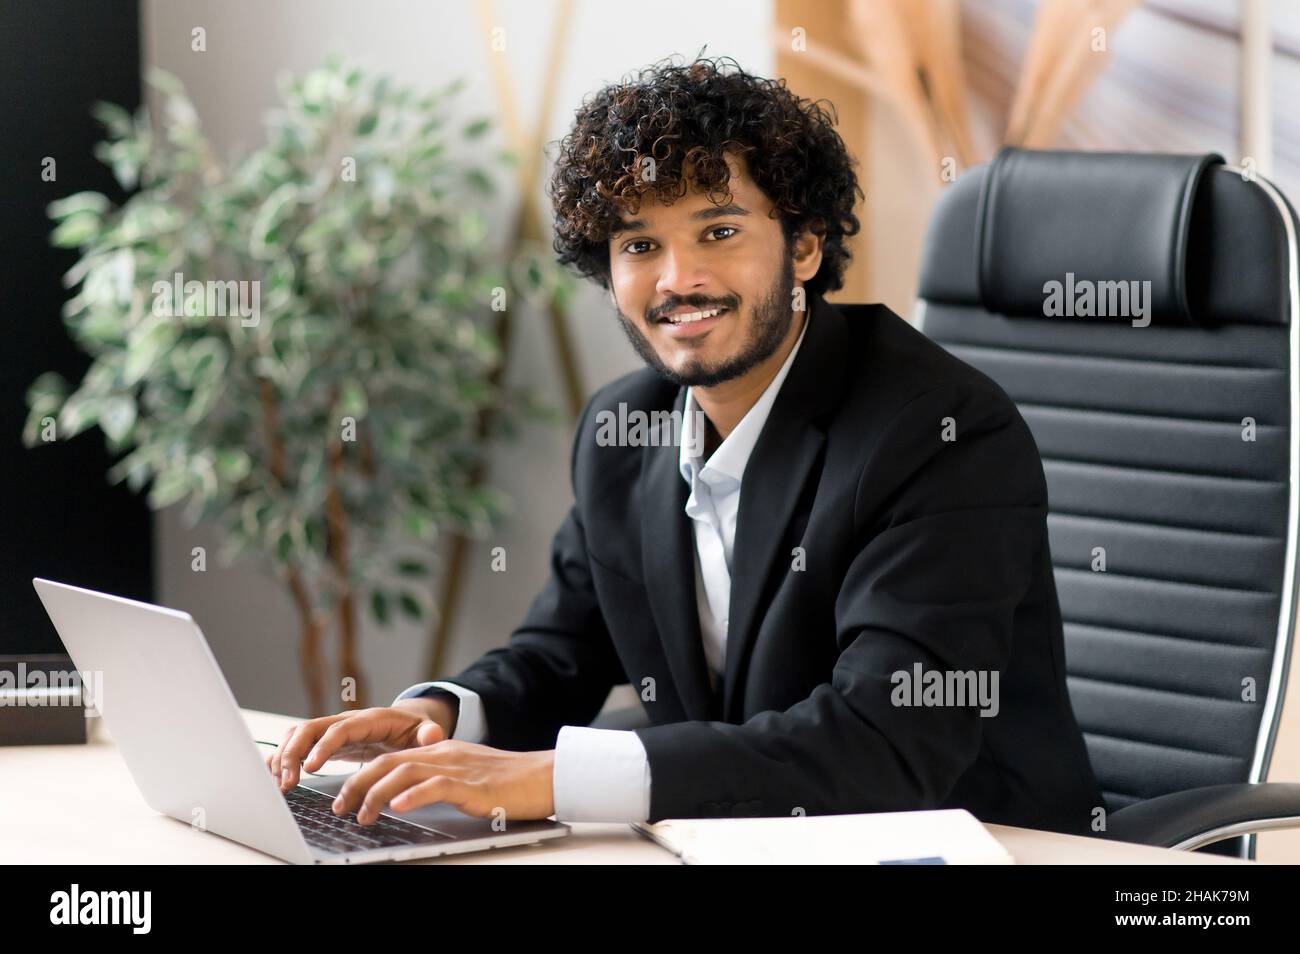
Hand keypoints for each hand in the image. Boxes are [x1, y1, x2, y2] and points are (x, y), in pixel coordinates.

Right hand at [265, 701, 452, 791]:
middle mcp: (345, 721)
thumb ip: (428, 734)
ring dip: (284, 756)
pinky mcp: (324, 741)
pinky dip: (283, 756)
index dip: (324, 746)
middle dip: (294, 753)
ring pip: (299, 734)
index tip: (311, 767)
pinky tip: (274, 774)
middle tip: (287, 782)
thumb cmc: (413, 729)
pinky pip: (297, 743)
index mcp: (368, 719)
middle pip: (310, 728)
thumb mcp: (424, 731)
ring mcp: (332, 730)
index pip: (340, 728)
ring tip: (281, 784)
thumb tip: (433, 734)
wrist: (405, 723)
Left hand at [329, 741, 556, 823]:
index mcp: (439, 751)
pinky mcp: (471, 784)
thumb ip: (436, 781)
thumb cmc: (508, 782)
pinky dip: (413, 795)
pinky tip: (398, 806)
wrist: (543, 776)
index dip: (361, 778)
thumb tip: (404, 797)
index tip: (343, 799)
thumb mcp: (464, 776)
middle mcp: (442, 754)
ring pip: (403, 772)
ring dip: (376, 794)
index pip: (389, 758)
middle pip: (387, 762)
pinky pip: (436, 785)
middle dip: (357, 785)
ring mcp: (456, 766)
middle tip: (340, 809)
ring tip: (362, 816)